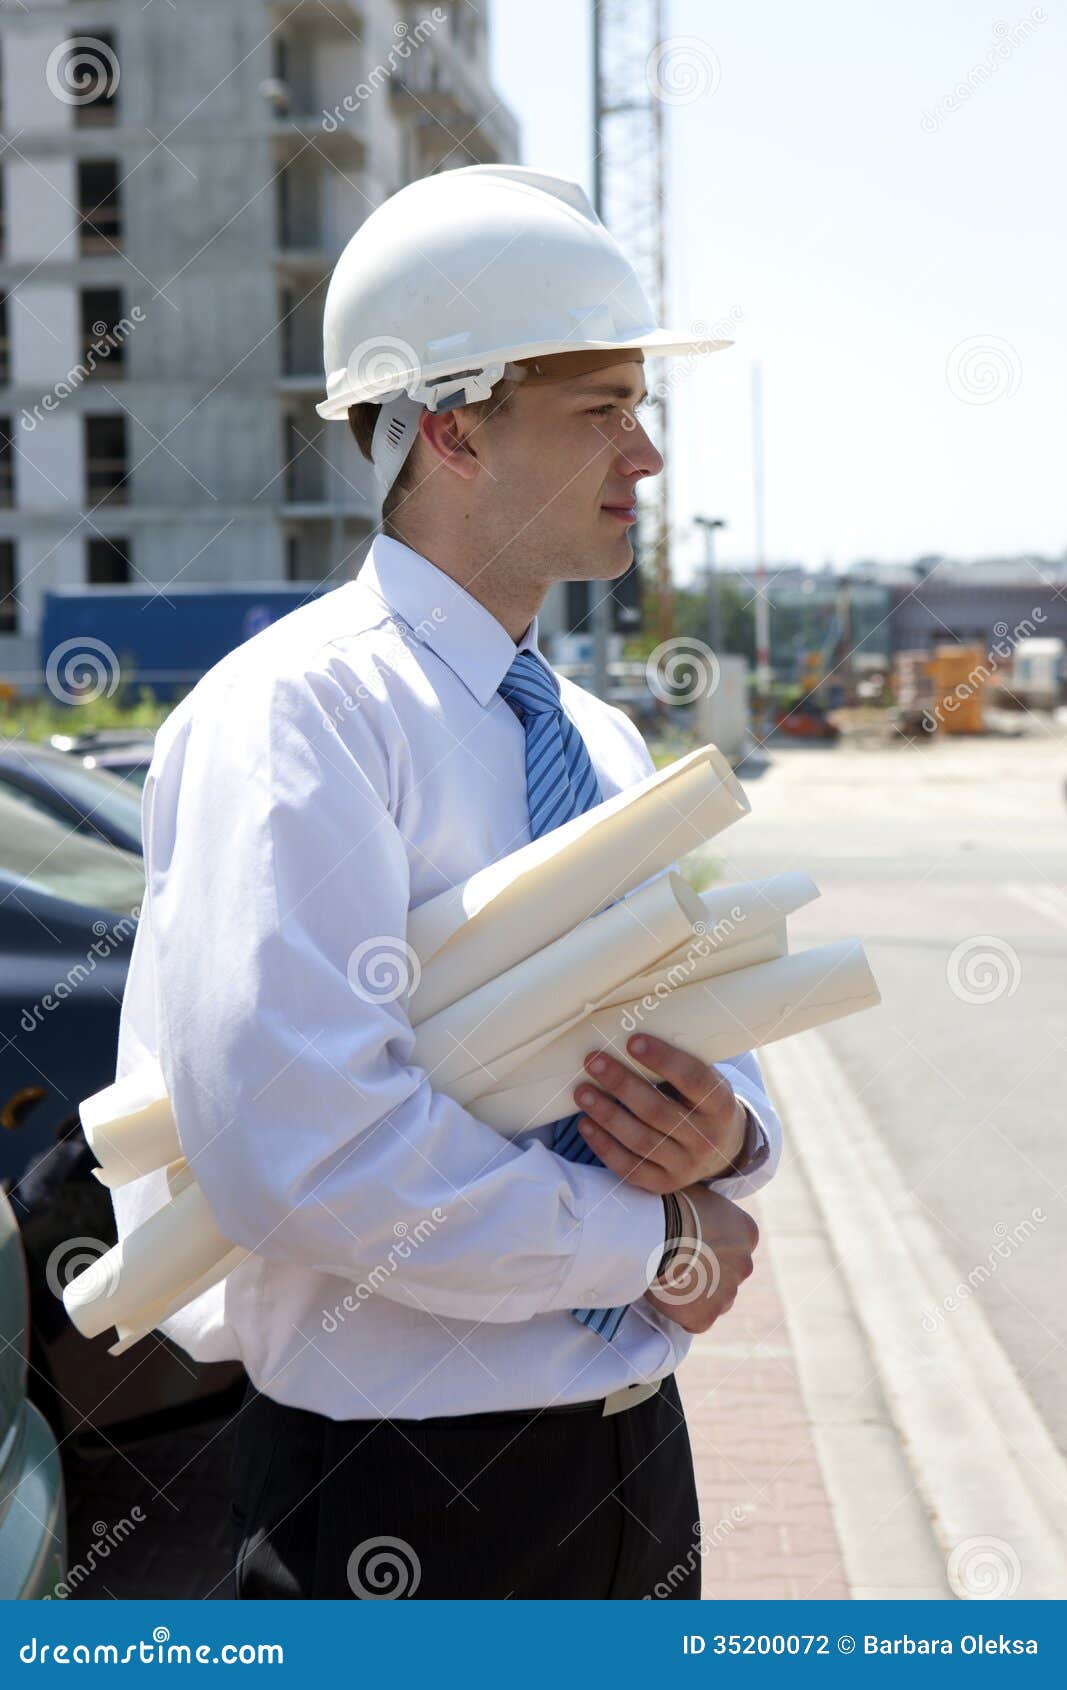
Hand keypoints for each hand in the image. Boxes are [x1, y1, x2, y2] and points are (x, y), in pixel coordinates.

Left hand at [571, 1032, 748, 1193]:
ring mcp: (686, 1166)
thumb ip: (678, 1064)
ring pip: (640, 1141)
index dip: (663, 1060)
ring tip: (581, 1091)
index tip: (633, 1041)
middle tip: (593, 1060)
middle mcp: (706, 1139)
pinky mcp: (665, 1185)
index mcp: (721, 1105)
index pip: (693, 1079)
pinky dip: (604, 1146)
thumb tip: (626, 1031)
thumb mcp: (707, 1080)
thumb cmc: (704, 1101)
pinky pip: (630, 1169)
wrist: (725, 1150)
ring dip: (606, 1114)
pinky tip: (586, 1124)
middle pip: (658, 1111)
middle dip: (621, 1084)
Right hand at [645, 1184, 758, 1333]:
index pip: (733, 1245)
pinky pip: (694, 1319)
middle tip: (678, 1262)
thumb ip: (708, 1210)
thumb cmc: (673, 1205)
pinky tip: (664, 1295)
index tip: (689, 1242)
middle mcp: (745, 1266)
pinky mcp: (704, 1318)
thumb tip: (697, 1209)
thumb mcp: (700, 1195)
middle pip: (727, 1274)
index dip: (709, 1245)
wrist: (658, 1234)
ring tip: (670, 1280)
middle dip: (708, 1272)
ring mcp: (726, 1295)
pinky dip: (681, 1312)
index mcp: (747, 1234)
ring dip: (697, 1294)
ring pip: (714, 1299)